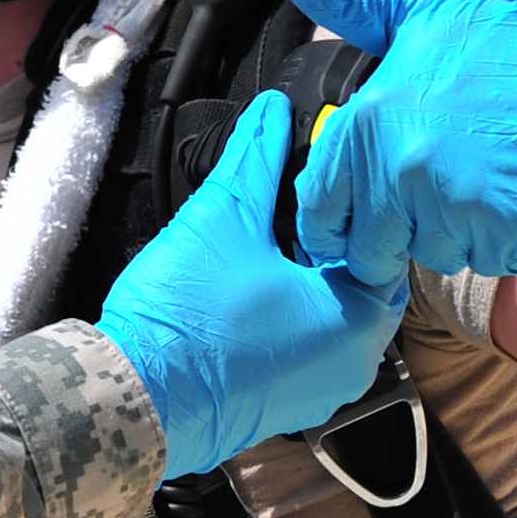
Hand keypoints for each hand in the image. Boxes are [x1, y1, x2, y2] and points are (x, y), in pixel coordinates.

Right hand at [98, 90, 408, 477]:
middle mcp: (355, 364)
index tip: (312, 181)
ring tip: (264, 246)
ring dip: (307, 280)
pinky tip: (250, 292)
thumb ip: (256, 157)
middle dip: (324, 241)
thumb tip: (271, 111)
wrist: (137, 398)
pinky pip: (309, 348)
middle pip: (357, 279)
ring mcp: (323, 391)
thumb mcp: (224, 216)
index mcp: (358, 319)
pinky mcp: (290, 406)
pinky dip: (291, 317)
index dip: (344, 202)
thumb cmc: (186, 318)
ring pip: (332, 314)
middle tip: (284, 208)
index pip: (379, 240)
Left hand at [277, 0, 516, 286]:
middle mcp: (403, 170)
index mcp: (369, 124)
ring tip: (478, 183)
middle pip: (372, 248)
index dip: (332, 223)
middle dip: (394, 234)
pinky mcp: (505, 230)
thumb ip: (345, 0)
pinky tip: (511, 196)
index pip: (319, 209)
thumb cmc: (500, 48)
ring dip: (449, 234)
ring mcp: (455, 204)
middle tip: (430, 198)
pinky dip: (498, 240)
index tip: (354, 218)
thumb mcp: (415, 12)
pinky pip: (485, 259)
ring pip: (430, 254)